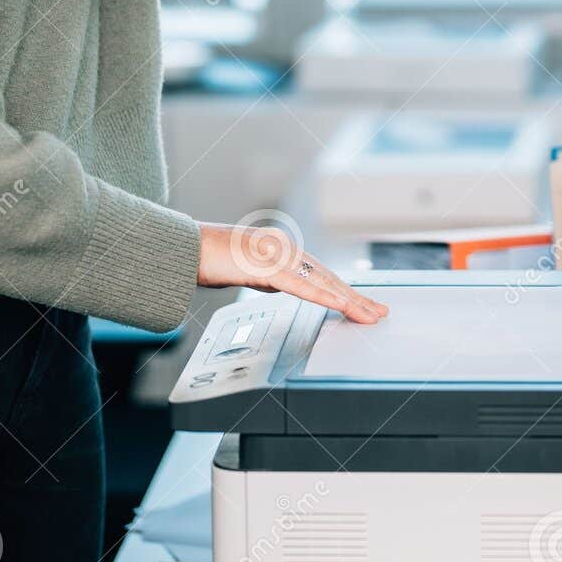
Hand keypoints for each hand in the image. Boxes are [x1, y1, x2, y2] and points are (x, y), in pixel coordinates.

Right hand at [196, 223, 388, 323]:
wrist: (183, 247)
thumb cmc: (206, 258)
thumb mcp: (244, 271)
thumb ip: (265, 277)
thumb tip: (278, 286)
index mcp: (280, 250)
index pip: (319, 274)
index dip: (342, 290)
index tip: (361, 303)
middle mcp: (284, 249)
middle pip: (327, 277)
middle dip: (355, 296)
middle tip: (379, 312)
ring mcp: (276, 256)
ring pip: (320, 281)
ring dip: (348, 299)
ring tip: (369, 314)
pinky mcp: (266, 267)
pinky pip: (300, 285)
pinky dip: (323, 296)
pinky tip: (340, 305)